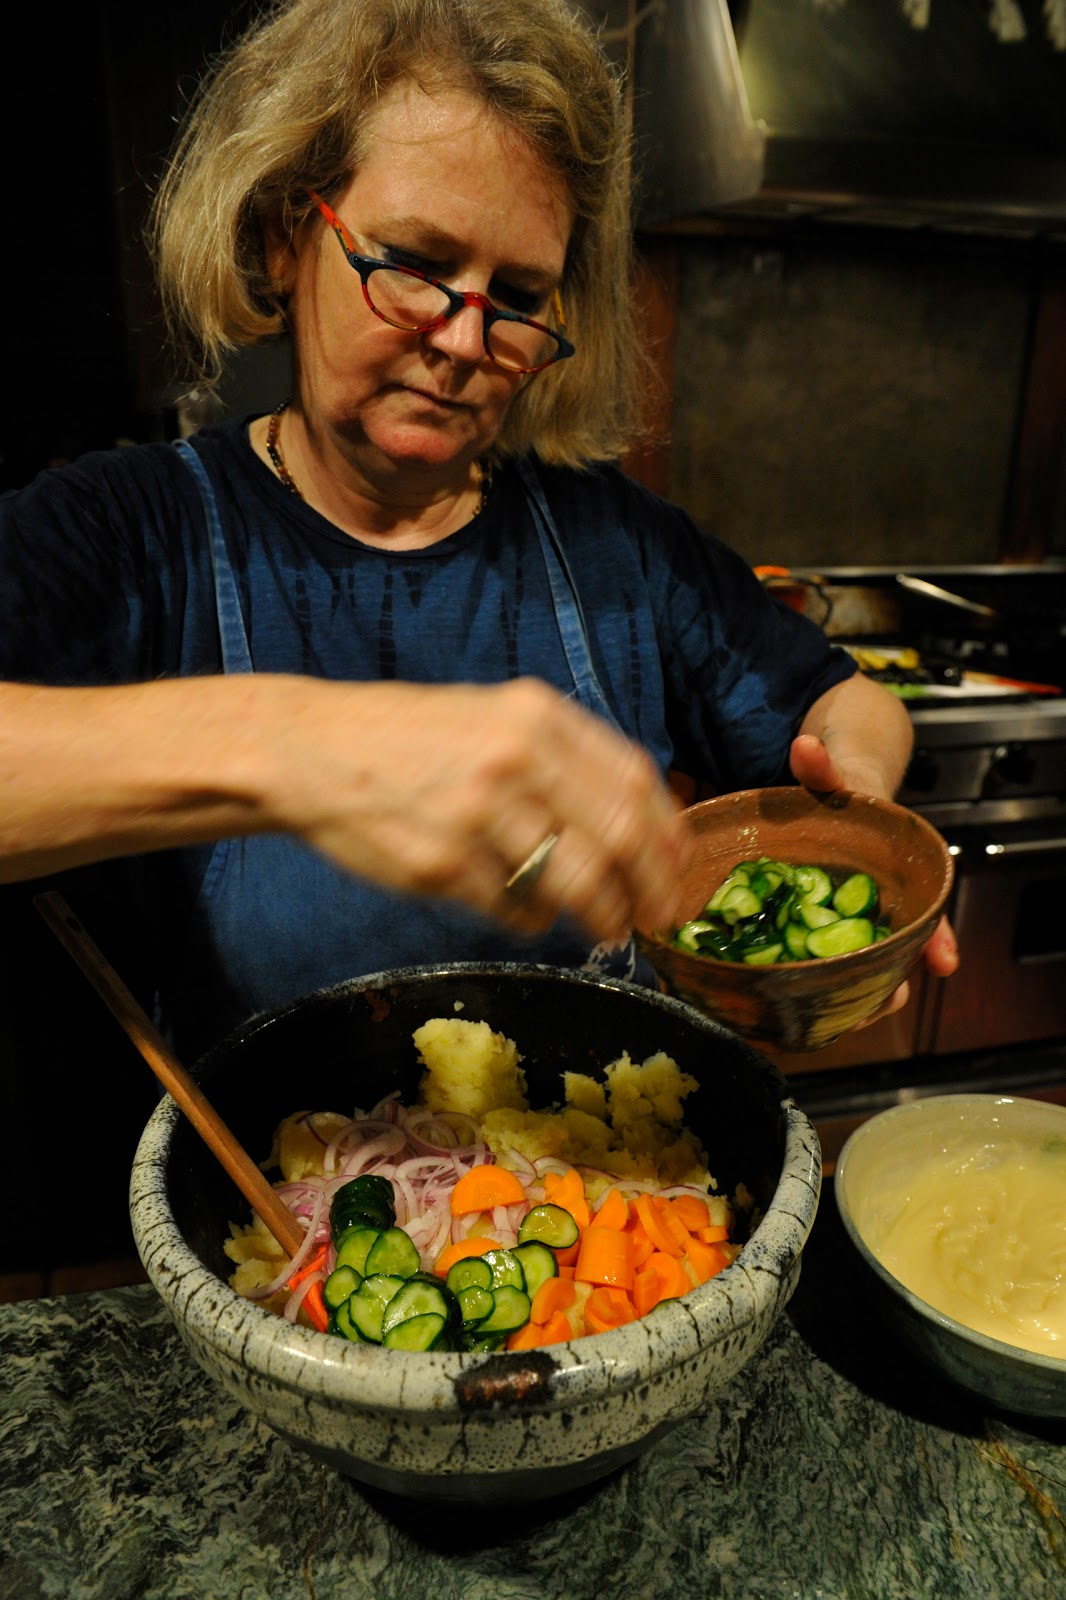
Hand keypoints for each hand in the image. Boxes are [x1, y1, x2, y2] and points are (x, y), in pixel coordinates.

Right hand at [260, 675, 690, 945]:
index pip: (635, 780)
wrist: (314, 751)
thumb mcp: (495, 719)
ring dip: (600, 916)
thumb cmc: (414, 739)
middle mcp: (515, 759)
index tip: (678, 869)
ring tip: (604, 927)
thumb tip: (644, 820)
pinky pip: (516, 909)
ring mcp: (477, 814)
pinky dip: (534, 920)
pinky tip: (527, 911)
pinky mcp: (441, 865)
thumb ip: (565, 758)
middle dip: (649, 888)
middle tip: (655, 916)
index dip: (668, 835)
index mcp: (537, 716)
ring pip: (574, 884)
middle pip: (620, 838)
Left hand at [788, 732, 958, 1026]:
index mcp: (892, 873)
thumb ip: (821, 765)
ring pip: (858, 969)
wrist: (821, 797)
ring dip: (854, 997)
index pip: (925, 911)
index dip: (937, 937)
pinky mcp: (803, 934)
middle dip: (892, 983)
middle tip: (887, 1002)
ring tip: (841, 1018)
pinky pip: (811, 967)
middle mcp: (873, 905)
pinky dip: (804, 988)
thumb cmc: (838, 794)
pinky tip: (785, 1008)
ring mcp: (841, 924)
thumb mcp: (834, 776)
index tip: (946, 962)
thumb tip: (805, 747)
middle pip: (895, 953)